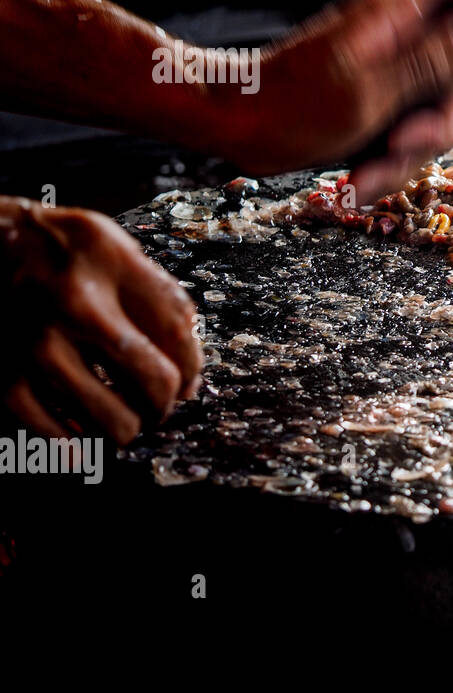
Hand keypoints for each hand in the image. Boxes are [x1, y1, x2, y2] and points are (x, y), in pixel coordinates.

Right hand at [0, 198, 202, 445]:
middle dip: (163, 405)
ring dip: (126, 429)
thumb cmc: (56, 249)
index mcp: (110, 263)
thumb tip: (188, 380)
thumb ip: (159, 298)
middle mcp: (74, 303)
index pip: (178, 331)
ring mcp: (35, 344)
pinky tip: (81, 437)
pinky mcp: (2, 377)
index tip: (185, 383)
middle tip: (155, 408)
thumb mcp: (114, 245)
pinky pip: (55, 435)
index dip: (192, 369)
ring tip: (121, 420)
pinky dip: (76, 446)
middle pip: (153, 382)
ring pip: (112, 420)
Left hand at [235, 0, 452, 200]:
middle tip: (412, 141)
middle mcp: (400, 33)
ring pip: (440, 106)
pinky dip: (392, 159)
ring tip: (373, 171)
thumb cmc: (284, 107)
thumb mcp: (369, 89)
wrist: (234, 128)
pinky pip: (411, 126)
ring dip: (413, 152)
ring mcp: (391, 65)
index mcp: (398, 14)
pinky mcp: (381, 96)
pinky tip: (364, 175)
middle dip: (447, 116)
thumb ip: (432, 59)